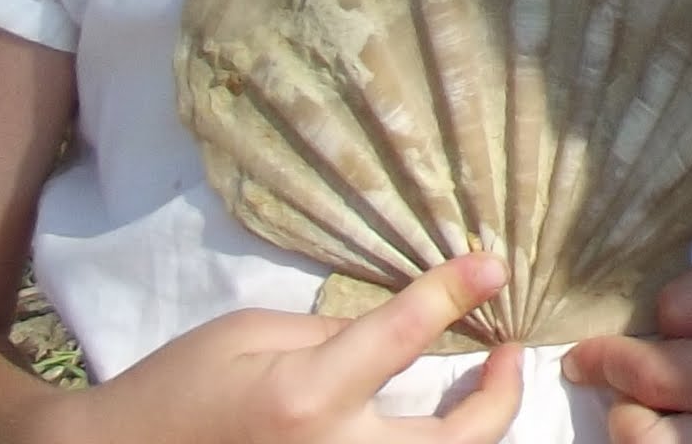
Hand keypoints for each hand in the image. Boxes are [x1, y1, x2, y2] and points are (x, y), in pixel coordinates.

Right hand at [37, 254, 522, 443]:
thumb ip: (331, 333)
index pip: (404, 333)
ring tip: (489, 388)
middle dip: (498, 397)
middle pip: (455, 439)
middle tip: (510, 353)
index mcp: (308, 396)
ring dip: (478, 433)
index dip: (454, 292)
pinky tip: (443, 428)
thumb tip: (398, 333)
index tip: (491, 265)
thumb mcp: (250, 333)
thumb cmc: (181, 387)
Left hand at [563, 235, 691, 442]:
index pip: (654, 381)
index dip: (603, 361)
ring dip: (645, 428)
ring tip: (654, 388)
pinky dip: (678, 441)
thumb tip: (646, 337)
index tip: (575, 353)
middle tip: (626, 367)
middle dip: (623, 402)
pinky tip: (682, 410)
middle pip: (650, 443)